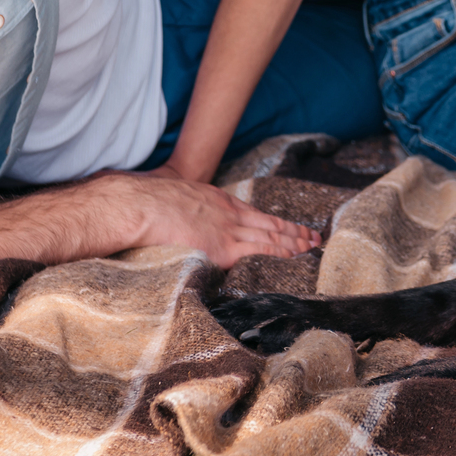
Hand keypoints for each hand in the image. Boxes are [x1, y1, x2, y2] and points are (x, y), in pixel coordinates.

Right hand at [103, 171, 316, 265]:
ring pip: (271, 236)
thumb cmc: (149, 204)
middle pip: (270, 223)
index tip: (289, 226)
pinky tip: (294, 255)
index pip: (255, 214)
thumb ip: (185, 211)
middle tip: (314, 236)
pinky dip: (279, 252)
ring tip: (311, 247)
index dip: (275, 221)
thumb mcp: (175, 199)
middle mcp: (230, 213)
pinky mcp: (223, 248)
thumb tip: (177, 222)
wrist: (141, 206)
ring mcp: (228, 230)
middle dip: (294, 231)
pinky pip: (259, 250)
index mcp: (218, 201)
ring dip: (294, 242)